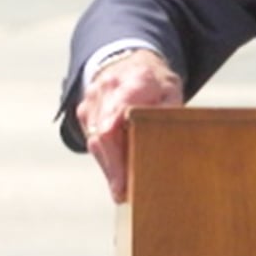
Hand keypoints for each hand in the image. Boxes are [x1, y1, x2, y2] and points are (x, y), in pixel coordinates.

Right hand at [74, 49, 185, 203]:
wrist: (127, 61)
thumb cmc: (155, 81)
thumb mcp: (172, 90)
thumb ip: (168, 110)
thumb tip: (164, 137)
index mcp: (134, 80)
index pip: (120, 111)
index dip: (116, 143)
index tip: (120, 170)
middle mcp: (107, 89)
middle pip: (104, 133)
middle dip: (113, 166)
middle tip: (122, 193)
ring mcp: (92, 100)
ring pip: (95, 139)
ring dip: (109, 166)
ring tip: (121, 190)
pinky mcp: (84, 111)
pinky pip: (92, 139)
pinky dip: (105, 157)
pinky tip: (116, 174)